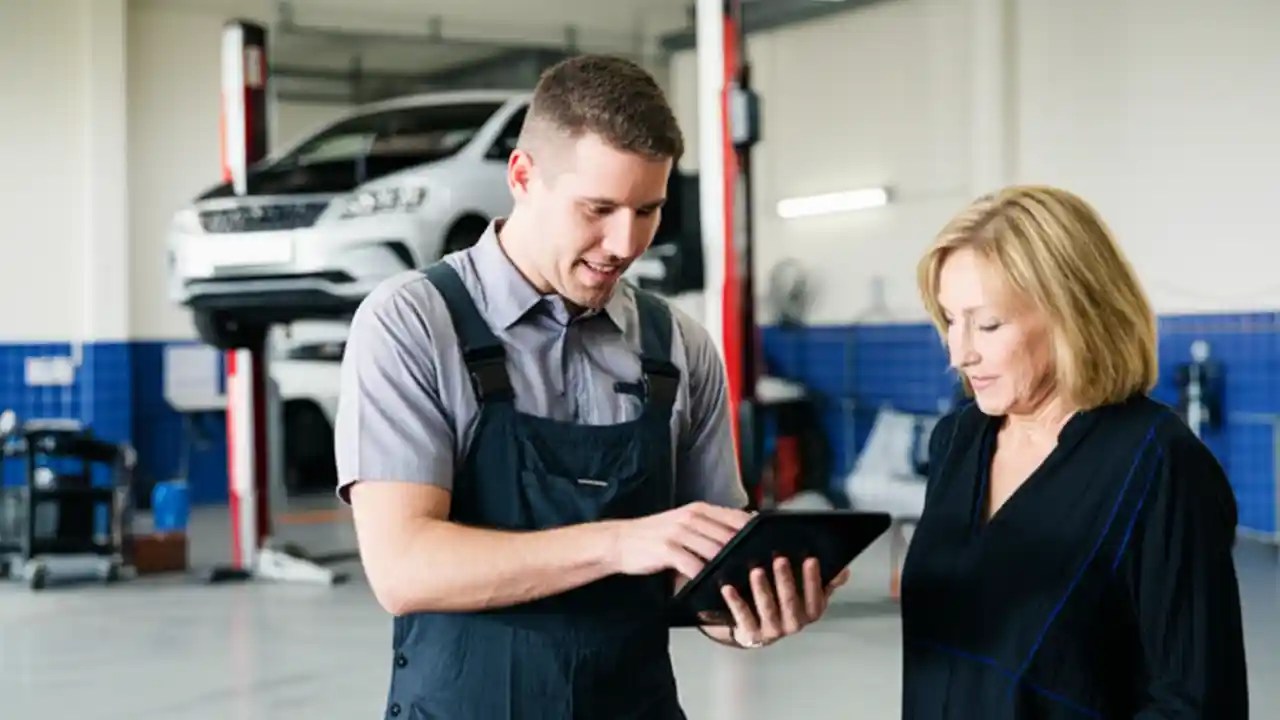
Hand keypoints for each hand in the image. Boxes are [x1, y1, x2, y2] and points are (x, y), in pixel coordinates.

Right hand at [608, 502, 751, 579]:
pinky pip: (694, 565)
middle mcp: (691, 517)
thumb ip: (708, 528)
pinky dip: (706, 577)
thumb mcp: (683, 524)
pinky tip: (713, 586)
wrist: (619, 540)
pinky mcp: (667, 549)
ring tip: (742, 582)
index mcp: (699, 509)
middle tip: (759, 571)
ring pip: (716, 550)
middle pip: (729, 536)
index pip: (737, 517)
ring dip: (729, 567)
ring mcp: (679, 532)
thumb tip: (739, 538)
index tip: (767, 547)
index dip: (754, 533)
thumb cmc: (654, 536)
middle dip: (745, 554)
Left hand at [721, 556, 849, 647]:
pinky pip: (742, 617)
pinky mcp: (750, 632)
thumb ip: (826, 581)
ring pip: (767, 610)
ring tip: (756, 571)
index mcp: (810, 613)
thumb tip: (843, 570)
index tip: (810, 559)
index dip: (813, 580)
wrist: (759, 629)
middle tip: (780, 559)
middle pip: (790, 603)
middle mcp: (793, 624)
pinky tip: (728, 587)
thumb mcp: (809, 592)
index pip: (815, 599)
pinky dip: (735, 602)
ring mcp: (771, 630)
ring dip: (762, 590)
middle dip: (786, 581)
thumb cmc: (787, 603)